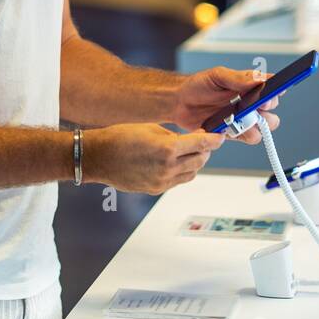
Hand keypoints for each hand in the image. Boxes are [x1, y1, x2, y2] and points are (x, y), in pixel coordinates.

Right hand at [82, 124, 222, 194]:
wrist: (99, 157)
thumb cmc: (120, 137)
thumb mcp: (151, 128)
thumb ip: (174, 136)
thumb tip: (190, 140)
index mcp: (167, 148)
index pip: (201, 144)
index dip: (214, 140)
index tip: (220, 136)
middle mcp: (167, 168)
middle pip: (200, 160)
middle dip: (204, 150)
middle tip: (201, 141)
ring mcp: (162, 181)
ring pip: (192, 173)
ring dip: (195, 162)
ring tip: (186, 152)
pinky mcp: (156, 189)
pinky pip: (178, 181)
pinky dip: (182, 171)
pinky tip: (173, 162)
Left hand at [170, 67, 280, 144]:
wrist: (179, 102)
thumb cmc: (198, 85)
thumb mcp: (217, 76)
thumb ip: (238, 78)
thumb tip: (258, 79)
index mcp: (249, 87)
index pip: (271, 91)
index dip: (275, 94)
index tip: (270, 96)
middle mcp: (249, 105)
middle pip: (271, 115)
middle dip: (266, 115)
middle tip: (253, 111)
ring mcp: (241, 120)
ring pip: (261, 130)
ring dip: (253, 128)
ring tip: (237, 122)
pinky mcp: (232, 133)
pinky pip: (245, 138)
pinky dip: (238, 135)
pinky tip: (226, 128)